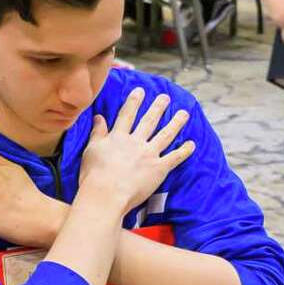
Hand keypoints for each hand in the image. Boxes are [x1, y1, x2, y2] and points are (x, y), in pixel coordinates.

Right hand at [77, 87, 194, 214]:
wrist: (107, 193)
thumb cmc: (94, 175)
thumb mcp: (91, 150)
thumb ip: (97, 133)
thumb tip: (98, 117)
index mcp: (118, 137)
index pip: (127, 115)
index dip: (134, 102)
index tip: (140, 91)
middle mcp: (136, 142)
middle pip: (149, 121)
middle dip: (158, 108)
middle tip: (166, 97)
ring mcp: (149, 154)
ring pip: (165, 135)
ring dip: (176, 123)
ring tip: (184, 113)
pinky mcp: (159, 168)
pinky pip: (175, 157)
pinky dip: (184, 151)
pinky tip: (192, 144)